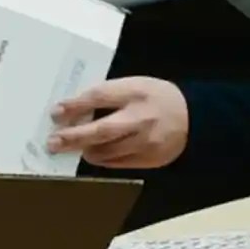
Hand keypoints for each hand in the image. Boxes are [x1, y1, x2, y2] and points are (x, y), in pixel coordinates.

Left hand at [48, 77, 189, 169]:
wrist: (196, 117)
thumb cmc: (156, 98)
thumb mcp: (135, 85)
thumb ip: (108, 95)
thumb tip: (71, 108)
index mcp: (137, 92)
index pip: (100, 97)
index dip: (75, 105)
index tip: (55, 112)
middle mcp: (141, 118)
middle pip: (101, 130)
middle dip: (72, 137)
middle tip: (52, 142)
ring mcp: (146, 142)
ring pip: (106, 152)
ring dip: (85, 150)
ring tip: (72, 146)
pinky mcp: (149, 159)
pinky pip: (116, 163)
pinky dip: (102, 158)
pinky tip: (95, 151)